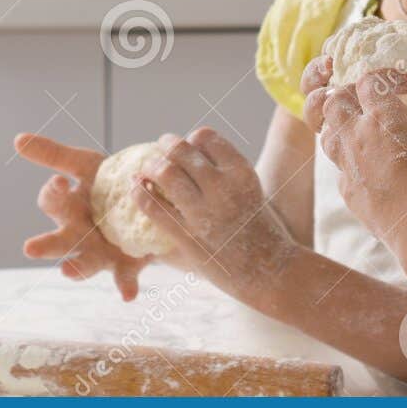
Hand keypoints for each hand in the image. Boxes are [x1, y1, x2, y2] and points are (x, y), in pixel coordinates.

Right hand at [13, 133, 148, 300]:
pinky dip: (125, 286)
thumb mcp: (84, 164)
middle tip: (30, 248)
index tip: (60, 182)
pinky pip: (124, 278)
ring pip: (85, 264)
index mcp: (67, 209)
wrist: (149, 199)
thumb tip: (17, 138)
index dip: (53, 193)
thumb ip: (54, 155)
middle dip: (45, 245)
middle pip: (58, 241)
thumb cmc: (107, 184)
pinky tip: (128, 294)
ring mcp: (100, 253)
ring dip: (77, 269)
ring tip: (68, 271)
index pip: (52, 201)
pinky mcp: (125, 265)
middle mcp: (78, 235)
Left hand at [130, 128, 300, 304]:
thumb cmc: (259, 228)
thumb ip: (224, 174)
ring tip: (147, 168)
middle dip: (167, 144)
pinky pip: (155, 208)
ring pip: (166, 173)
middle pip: (181, 150)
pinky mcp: (188, 236)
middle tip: (161, 146)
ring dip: (151, 166)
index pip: (205, 137)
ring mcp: (204, 212)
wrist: (270, 269)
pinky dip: (140, 193)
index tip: (187, 146)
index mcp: (240, 171)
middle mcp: (223, 186)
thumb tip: (191, 157)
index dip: (192, 139)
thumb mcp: (250, 190)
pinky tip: (136, 188)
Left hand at [303, 31, 406, 246]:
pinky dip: (351, 167)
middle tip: (373, 104)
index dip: (386, 78)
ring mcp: (349, 167)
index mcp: (381, 115)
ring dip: (341, 130)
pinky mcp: (350, 194)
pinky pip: (340, 173)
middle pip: (333, 103)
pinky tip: (371, 172)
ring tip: (364, 133)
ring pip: (327, 137)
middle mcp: (356, 136)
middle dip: (349, 97)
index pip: (369, 81)